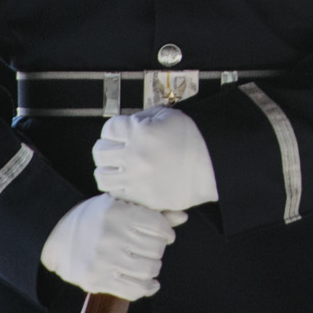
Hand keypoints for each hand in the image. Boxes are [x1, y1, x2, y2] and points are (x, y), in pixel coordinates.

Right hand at [39, 194, 178, 300]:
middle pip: (156, 248)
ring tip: (149, 264)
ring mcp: (103, 260)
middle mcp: (111, 235)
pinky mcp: (97, 281)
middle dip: (158, 250)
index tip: (165, 235)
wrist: (53, 238)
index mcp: (117, 212)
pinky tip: (149, 284)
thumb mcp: (119, 206)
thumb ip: (152, 212)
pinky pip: (133, 290)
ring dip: (153, 269)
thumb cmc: (92, 219)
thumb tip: (183, 217)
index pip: (158, 225)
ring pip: (148, 269)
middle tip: (153, 250)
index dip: (166, 232)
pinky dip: (147, 289)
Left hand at [93, 106, 220, 212]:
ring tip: (117, 168)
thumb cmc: (193, 140)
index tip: (120, 133)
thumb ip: (145, 116)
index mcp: (140, 132)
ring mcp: (136, 178)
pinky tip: (127, 182)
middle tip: (114, 150)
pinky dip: (117, 187)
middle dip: (106, 148)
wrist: (212, 168)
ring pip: (102, 176)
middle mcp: (134, 155)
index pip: (109, 128)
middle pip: (99, 152)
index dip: (113, 129)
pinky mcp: (141, 196)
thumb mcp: (170, 116)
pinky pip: (115, 194)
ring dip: (107, 170)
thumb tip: (128, 124)